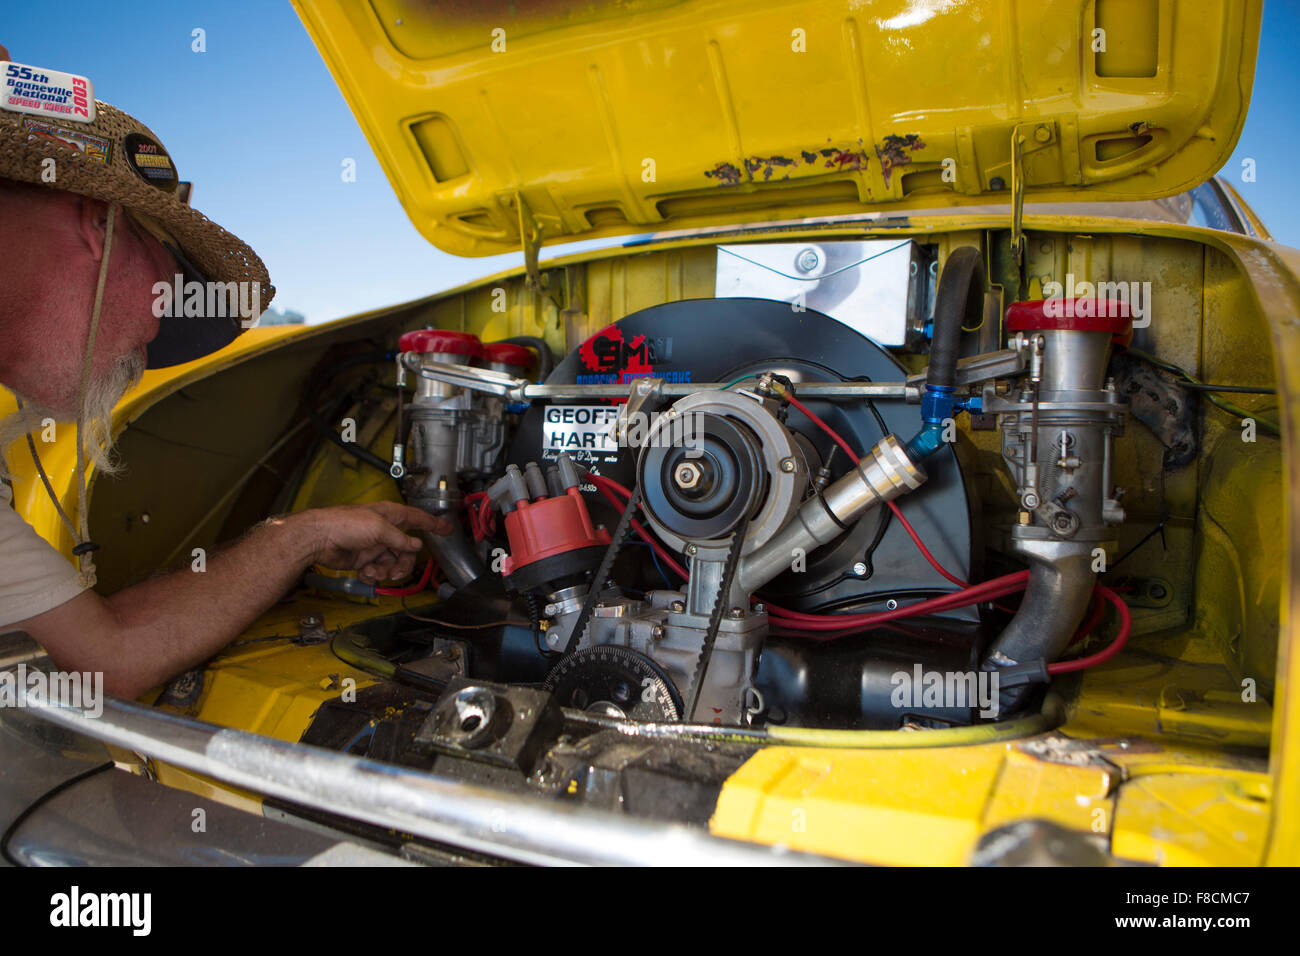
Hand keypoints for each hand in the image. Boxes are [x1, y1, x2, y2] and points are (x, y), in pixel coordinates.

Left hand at [298, 502, 452, 584]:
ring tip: (374, 571)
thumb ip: (400, 538)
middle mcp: (384, 531)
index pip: (418, 519)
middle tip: (396, 571)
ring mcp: (374, 546)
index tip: (448, 529)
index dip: (433, 525)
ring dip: (386, 571)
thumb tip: (415, 545)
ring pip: (393, 563)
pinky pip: (377, 571)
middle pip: (407, 550)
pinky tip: (364, 571)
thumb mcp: (378, 528)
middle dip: (403, 563)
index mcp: (390, 516)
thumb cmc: (345, 524)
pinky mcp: (364, 559)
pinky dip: (372, 574)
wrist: (319, 539)